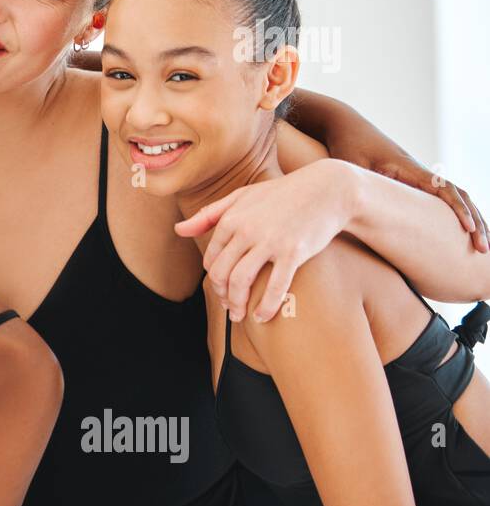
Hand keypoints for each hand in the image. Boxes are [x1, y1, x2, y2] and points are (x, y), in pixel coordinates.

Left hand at [176, 161, 351, 322]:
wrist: (327, 189)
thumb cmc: (282, 194)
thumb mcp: (242, 197)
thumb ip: (209, 215)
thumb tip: (178, 230)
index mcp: (231, 218)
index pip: (211, 259)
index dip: (214, 280)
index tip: (223, 291)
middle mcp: (246, 230)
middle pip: (221, 273)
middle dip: (222, 296)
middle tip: (231, 308)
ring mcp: (269, 241)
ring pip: (240, 282)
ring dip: (238, 305)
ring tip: (241, 316)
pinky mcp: (293, 252)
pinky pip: (275, 286)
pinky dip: (266, 306)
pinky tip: (263, 316)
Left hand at [330, 124, 486, 252]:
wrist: (346, 126)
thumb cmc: (347, 144)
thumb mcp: (352, 165)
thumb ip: (360, 185)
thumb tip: (362, 205)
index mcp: (411, 168)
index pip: (445, 190)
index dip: (459, 210)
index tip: (470, 230)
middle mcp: (420, 172)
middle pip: (459, 196)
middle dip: (475, 222)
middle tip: (484, 250)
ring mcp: (417, 176)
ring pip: (454, 197)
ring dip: (470, 218)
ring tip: (481, 245)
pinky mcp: (410, 180)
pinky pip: (439, 198)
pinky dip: (454, 213)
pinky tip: (459, 231)